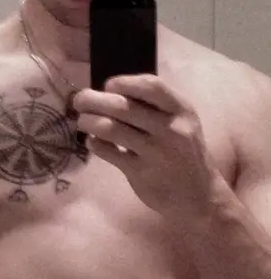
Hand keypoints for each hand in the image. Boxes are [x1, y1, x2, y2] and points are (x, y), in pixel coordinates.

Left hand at [74, 74, 222, 219]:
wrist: (199, 195)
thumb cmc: (183, 152)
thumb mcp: (180, 123)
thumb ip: (154, 106)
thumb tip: (110, 91)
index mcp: (181, 110)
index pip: (151, 86)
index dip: (125, 82)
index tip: (108, 85)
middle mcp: (171, 129)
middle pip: (123, 107)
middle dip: (94, 100)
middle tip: (79, 100)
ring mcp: (156, 152)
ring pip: (111, 129)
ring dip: (89, 121)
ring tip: (82, 121)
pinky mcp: (141, 173)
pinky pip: (109, 153)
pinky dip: (95, 144)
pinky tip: (92, 142)